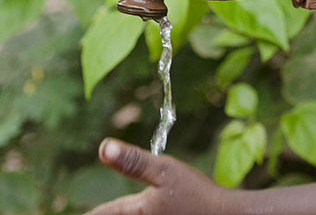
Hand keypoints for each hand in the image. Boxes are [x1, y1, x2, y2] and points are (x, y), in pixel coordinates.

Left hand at [87, 138, 315, 214]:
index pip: (102, 213)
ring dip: (125, 213)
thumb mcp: (166, 170)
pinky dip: (146, 214)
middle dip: (107, 213)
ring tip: (120, 209)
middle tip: (95, 211)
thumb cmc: (198, 194)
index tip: (77, 214)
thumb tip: (103, 146)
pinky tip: (153, 209)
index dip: (89, 213)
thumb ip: (133, 161)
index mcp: (136, 211)